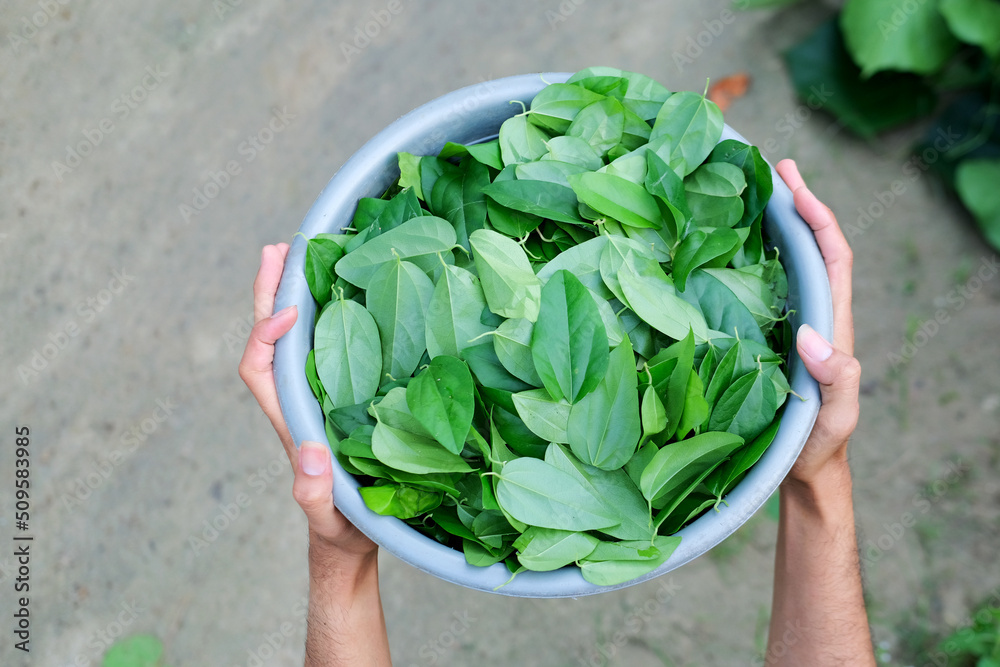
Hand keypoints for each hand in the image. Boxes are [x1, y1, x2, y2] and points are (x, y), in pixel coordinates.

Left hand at [239, 243, 376, 560]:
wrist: (353, 533)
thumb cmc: (341, 526)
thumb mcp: (329, 514)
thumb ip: (314, 491)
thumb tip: (307, 454)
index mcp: (288, 419)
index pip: (259, 367)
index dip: (265, 336)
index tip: (291, 312)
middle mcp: (296, 399)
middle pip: (269, 339)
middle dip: (269, 294)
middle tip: (278, 250)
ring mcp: (316, 395)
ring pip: (295, 338)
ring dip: (293, 295)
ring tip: (301, 253)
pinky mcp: (340, 395)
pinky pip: (324, 347)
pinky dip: (325, 315)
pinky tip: (341, 291)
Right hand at [776, 160, 861, 488]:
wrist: (800, 468)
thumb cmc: (819, 444)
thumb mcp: (835, 417)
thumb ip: (837, 379)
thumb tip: (814, 337)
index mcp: (834, 323)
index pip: (834, 259)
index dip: (820, 220)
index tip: (797, 188)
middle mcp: (815, 314)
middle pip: (812, 248)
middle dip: (798, 204)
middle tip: (775, 166)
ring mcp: (791, 324)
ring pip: (787, 263)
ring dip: (774, 226)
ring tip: (751, 191)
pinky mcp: (767, 338)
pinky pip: (762, 289)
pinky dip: (751, 259)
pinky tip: (727, 247)